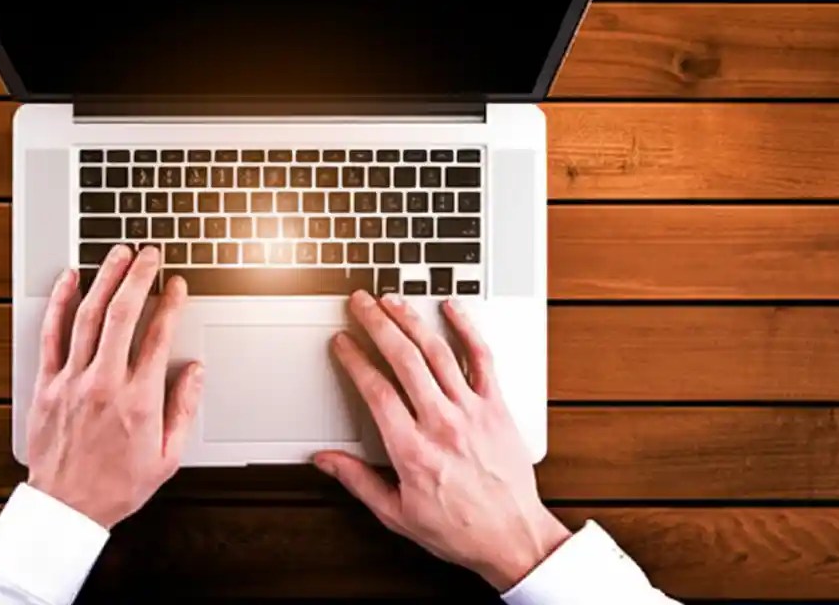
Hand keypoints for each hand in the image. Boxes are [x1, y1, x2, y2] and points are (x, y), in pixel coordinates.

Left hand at [26, 245, 202, 528]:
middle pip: (122, 315)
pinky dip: (61, 303)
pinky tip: (70, 279)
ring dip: (105, 279)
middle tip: (150, 254)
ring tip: (118, 255)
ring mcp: (72, 381)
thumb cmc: (116, 486)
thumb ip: (184, 409)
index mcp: (139, 401)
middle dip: (139, 277)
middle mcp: (104, 384)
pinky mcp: (46, 385)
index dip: (171, 303)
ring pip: (88, 316)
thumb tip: (196, 371)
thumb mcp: (168, 457)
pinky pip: (52, 334)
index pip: (159, 336)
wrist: (66, 508)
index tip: (177, 285)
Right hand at [315, 291, 568, 590]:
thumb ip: (357, 481)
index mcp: (412, 450)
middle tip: (360, 304)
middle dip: (377, 324)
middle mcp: (442, 423)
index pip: (375, 390)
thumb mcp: (397, 514)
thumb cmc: (459, 530)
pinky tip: (452, 308)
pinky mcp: (497, 407)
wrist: (513, 538)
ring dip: (412, 320)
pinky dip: (467, 328)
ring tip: (392, 300)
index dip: (354, 360)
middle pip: (403, 359)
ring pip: (438, 352)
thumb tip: (325, 460)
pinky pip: (482, 358)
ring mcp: (472, 411)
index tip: (342, 343)